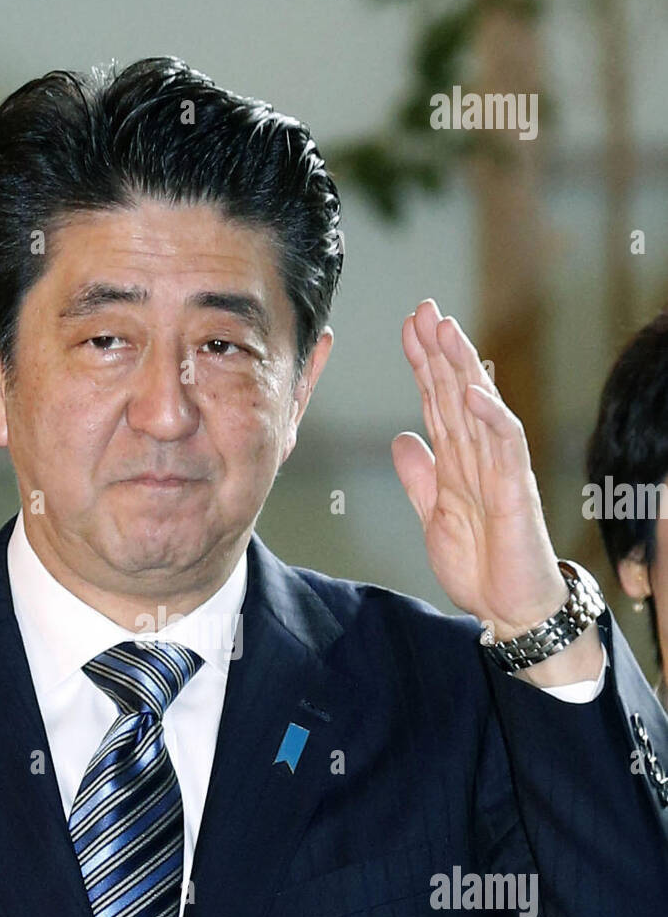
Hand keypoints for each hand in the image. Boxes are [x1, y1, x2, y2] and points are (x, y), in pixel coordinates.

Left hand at [392, 299, 601, 685]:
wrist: (510, 608)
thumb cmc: (480, 563)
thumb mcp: (434, 514)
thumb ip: (419, 477)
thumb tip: (401, 439)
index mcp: (459, 460)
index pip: (440, 401)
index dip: (424, 364)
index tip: (408, 328)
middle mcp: (480, 456)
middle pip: (458, 392)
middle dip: (441, 350)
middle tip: (425, 308)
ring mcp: (500, 469)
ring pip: (481, 406)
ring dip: (464, 367)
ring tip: (446, 329)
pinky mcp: (516, 489)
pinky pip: (506, 444)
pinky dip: (491, 415)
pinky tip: (475, 389)